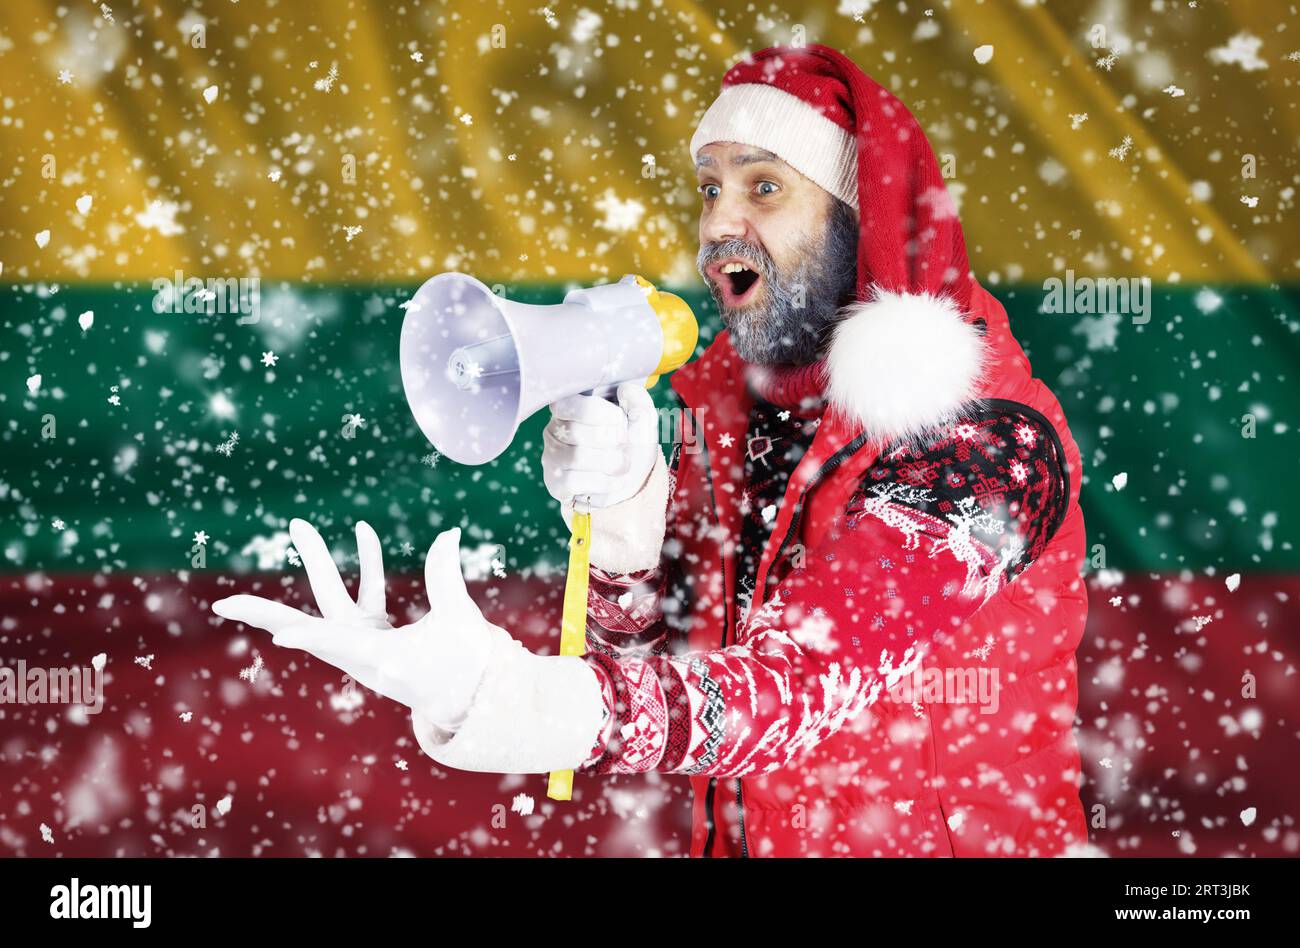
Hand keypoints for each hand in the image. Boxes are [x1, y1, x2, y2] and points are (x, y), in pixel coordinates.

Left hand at [211, 518, 494, 731]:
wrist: (468, 696)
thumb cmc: (466, 664)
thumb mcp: (459, 619)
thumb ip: (446, 576)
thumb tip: (448, 533)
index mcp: (382, 658)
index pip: (339, 645)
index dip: (310, 637)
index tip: (278, 635)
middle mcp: (361, 653)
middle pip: (310, 626)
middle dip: (267, 612)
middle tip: (225, 604)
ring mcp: (363, 643)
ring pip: (330, 601)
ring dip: (318, 562)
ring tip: (298, 526)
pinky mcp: (373, 635)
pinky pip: (363, 596)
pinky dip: (367, 565)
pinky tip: (364, 531)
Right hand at [542, 381, 659, 509]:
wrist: (632, 481)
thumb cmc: (631, 443)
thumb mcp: (641, 419)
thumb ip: (638, 400)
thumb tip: (624, 389)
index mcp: (570, 406)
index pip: (570, 403)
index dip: (600, 412)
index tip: (620, 418)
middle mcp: (554, 429)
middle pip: (577, 431)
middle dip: (612, 439)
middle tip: (624, 443)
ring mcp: (552, 457)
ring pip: (578, 456)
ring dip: (612, 461)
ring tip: (623, 463)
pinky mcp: (556, 483)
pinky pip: (576, 481)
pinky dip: (605, 482)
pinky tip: (615, 479)